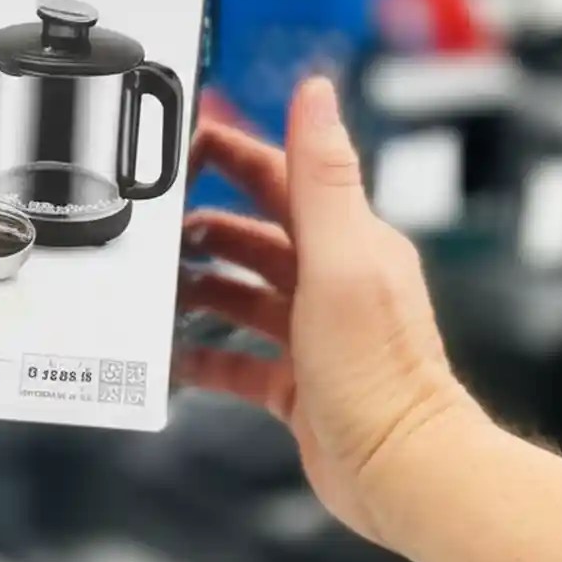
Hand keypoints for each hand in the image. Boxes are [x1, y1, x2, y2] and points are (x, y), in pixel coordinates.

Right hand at [179, 78, 487, 545]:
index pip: (284, 178)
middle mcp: (333, 283)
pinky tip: (177, 359)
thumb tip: (316, 93)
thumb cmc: (379, 371)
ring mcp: (315, 335)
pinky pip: (240, 360)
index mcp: (349, 241)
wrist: (400, 468)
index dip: (236, 155)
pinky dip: (206, 357)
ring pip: (245, 296)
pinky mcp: (298, 384)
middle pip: (259, 237)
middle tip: (162, 227)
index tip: (191, 142)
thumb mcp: (342, 257)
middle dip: (208, 227)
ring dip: (203, 289)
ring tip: (161, 290)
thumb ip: (323, 175)